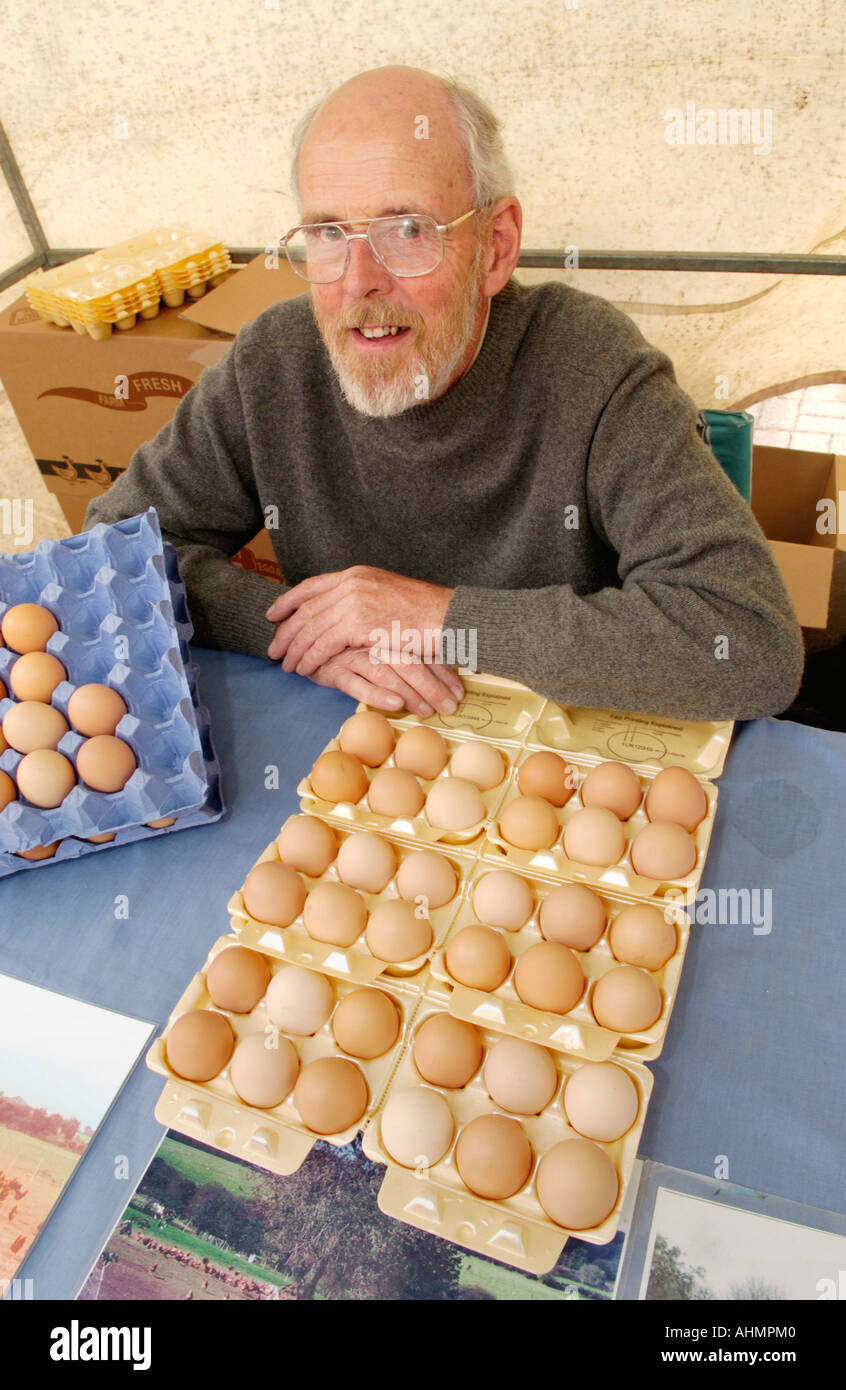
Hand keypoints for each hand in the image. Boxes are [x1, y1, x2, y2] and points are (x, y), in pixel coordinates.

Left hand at [265, 564, 454, 677]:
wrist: (448, 617)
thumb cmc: (427, 613)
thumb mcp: (389, 595)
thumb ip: (364, 599)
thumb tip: (347, 613)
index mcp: (356, 574)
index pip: (311, 585)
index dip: (288, 600)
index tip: (272, 614)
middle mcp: (351, 583)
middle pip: (306, 608)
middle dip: (286, 631)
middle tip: (274, 649)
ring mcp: (353, 601)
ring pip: (311, 628)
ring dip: (296, 650)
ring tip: (287, 665)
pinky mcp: (358, 623)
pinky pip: (324, 644)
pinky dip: (311, 658)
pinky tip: (305, 669)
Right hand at [306, 646, 463, 717]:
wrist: (302, 638)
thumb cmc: (346, 647)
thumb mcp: (378, 646)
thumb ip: (406, 654)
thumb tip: (440, 671)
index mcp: (387, 632)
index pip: (421, 651)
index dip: (442, 672)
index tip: (459, 693)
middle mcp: (373, 641)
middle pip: (409, 662)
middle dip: (432, 687)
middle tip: (449, 709)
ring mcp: (353, 654)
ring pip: (387, 673)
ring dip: (410, 693)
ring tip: (427, 712)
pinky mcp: (334, 669)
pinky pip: (357, 683)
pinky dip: (376, 693)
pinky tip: (394, 704)